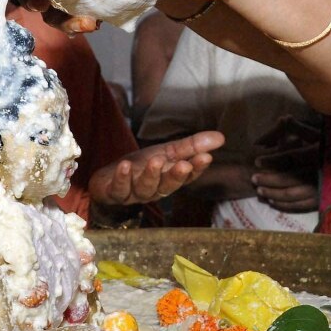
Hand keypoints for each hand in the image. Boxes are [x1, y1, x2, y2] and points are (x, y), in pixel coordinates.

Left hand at [89, 131, 224, 204]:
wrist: (108, 180)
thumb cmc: (142, 166)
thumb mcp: (167, 153)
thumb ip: (191, 147)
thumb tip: (221, 137)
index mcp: (170, 179)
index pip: (188, 176)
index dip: (196, 168)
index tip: (206, 157)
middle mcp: (155, 189)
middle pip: (168, 186)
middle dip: (176, 176)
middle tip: (184, 165)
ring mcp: (135, 193)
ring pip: (146, 188)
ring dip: (151, 175)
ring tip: (156, 161)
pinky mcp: (115, 193)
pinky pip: (119, 189)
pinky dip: (122, 178)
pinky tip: (125, 166)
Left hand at [252, 116, 320, 212]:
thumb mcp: (320, 135)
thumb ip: (301, 128)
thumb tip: (283, 118)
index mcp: (316, 155)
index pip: (290, 158)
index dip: (272, 160)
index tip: (257, 161)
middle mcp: (317, 173)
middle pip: (288, 178)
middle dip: (268, 179)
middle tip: (253, 178)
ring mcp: (319, 190)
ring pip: (292, 194)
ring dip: (273, 193)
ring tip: (259, 191)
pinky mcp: (321, 201)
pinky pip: (300, 206)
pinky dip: (285, 205)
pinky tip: (273, 201)